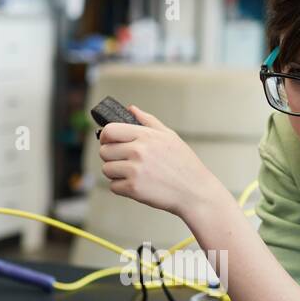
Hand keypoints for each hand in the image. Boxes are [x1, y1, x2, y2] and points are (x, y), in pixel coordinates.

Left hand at [97, 105, 228, 218]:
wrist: (195, 191)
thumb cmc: (184, 164)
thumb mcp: (170, 136)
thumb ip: (148, 121)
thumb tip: (131, 108)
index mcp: (146, 135)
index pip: (110, 130)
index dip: (105, 137)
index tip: (108, 142)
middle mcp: (138, 151)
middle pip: (104, 151)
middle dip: (111, 157)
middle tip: (124, 161)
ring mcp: (135, 170)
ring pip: (107, 169)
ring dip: (115, 173)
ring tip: (133, 174)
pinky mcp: (133, 189)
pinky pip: (113, 186)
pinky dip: (122, 187)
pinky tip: (137, 185)